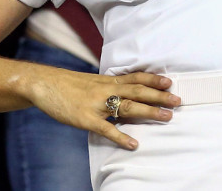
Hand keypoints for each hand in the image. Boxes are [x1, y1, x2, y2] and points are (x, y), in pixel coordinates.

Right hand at [28, 69, 179, 150]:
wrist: (43, 84)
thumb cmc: (67, 85)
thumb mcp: (91, 81)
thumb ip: (108, 86)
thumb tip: (125, 91)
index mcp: (107, 80)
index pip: (135, 78)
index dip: (153, 79)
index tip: (170, 81)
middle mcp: (105, 89)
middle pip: (137, 90)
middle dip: (159, 95)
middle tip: (178, 100)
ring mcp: (96, 104)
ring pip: (128, 106)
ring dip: (149, 111)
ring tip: (166, 117)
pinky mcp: (85, 118)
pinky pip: (106, 128)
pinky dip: (121, 137)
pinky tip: (133, 144)